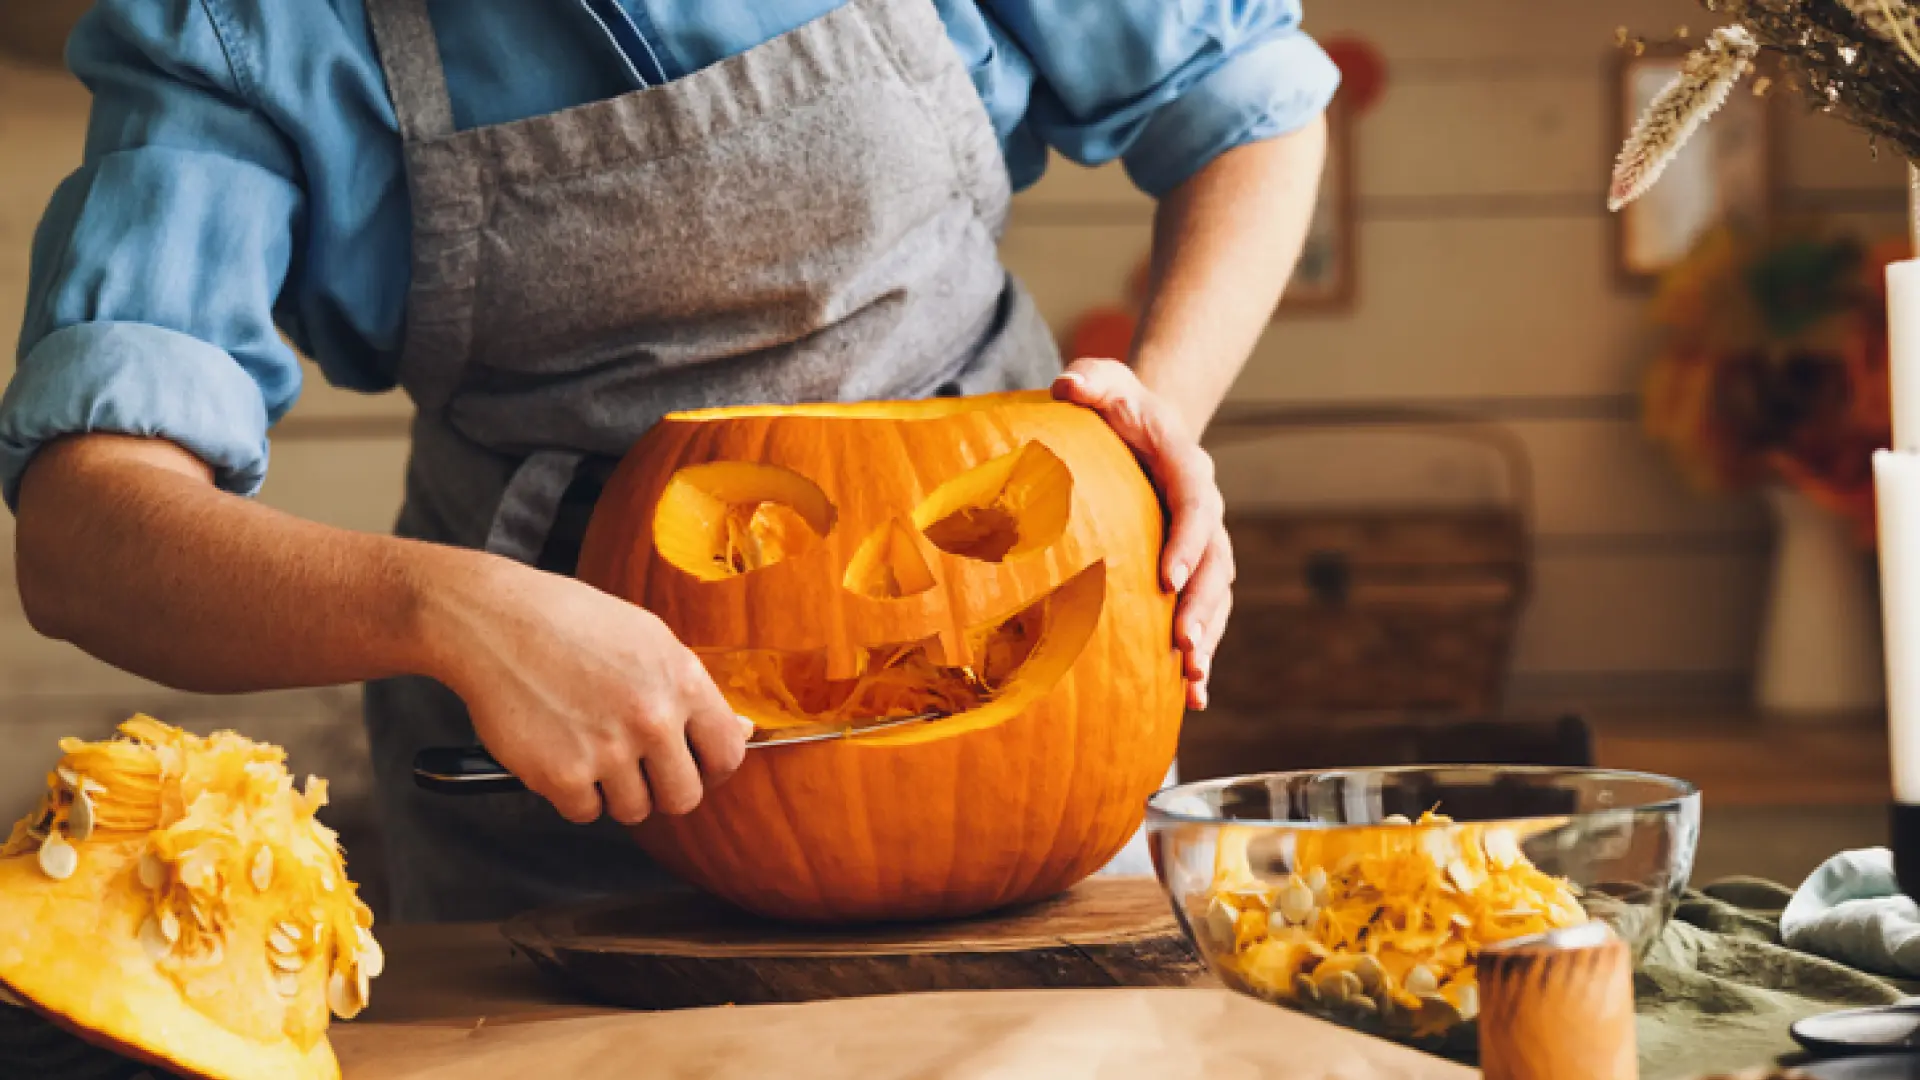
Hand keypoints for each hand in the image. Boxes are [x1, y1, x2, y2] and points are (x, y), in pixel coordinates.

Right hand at [420, 552, 752, 823]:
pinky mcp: (562, 775)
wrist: (496, 621)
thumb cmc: (572, 621)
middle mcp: (652, 719)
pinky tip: (560, 754)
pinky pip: (585, 813)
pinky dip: (572, 795)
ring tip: (591, 751)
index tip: (696, 767)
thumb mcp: (649, 638)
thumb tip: (742, 729)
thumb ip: (693, 689)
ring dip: (615, 792)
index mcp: (681, 681)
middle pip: (684, 797)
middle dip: (664, 790)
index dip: (713, 768)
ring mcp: (607, 751)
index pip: (727, 754)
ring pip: (634, 810)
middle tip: (640, 770)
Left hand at [1052, 358, 1232, 709]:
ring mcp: (1203, 543)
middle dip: (1202, 608)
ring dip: (1207, 640)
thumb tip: (1068, 386)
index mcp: (1187, 465)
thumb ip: (1090, 380)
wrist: (1140, 424)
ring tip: (1192, 683)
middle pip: (1215, 563)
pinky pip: (1204, 615)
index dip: (1187, 541)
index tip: (1169, 579)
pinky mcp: (1191, 570)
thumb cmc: (1113, 405)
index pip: (1195, 503)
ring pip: (1216, 598)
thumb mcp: (1102, 381)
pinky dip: (1201, 654)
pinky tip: (1191, 699)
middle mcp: (1205, 508)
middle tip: (1183, 647)